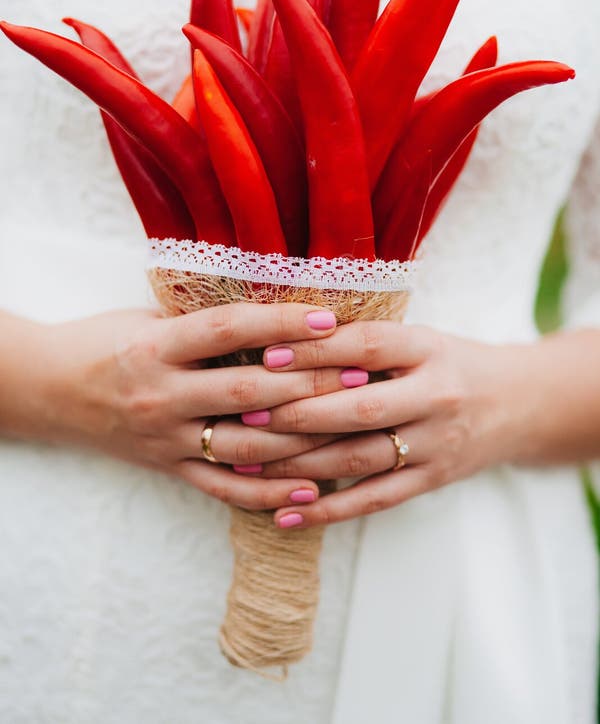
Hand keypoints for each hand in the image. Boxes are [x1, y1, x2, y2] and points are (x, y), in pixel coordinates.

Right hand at [18, 303, 350, 509]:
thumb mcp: (147, 319)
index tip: (329, 316)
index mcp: (156, 348)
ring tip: (352, 428)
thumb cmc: (104, 342)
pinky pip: (224, 488)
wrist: (49, 390)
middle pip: (249, 390)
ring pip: (245, 445)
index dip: (282, 322)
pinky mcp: (168, 470)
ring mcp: (166, 439)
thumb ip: (202, 323)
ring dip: (303, 437)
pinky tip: (309, 487)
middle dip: (311, 382)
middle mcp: (162, 396)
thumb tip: (274, 312)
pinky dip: (268, 492)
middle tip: (363, 374)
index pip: (229, 330)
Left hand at [248, 322, 528, 526]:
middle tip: (246, 415)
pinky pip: (375, 499)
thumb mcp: (420, 338)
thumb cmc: (449, 363)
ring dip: (301, 464)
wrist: (517, 404)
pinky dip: (329, 510)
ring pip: (360, 458)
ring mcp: (436, 443)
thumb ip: (367, 342)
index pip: (367, 346)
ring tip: (250, 467)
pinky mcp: (433, 480)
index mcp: (428, 349)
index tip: (266, 353)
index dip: (316, 350)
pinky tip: (287, 513)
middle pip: (359, 408)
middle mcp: (436, 396)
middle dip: (298, 413)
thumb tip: (286, 337)